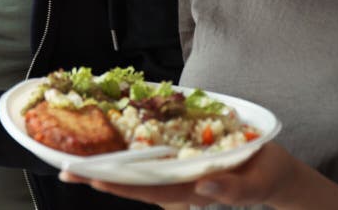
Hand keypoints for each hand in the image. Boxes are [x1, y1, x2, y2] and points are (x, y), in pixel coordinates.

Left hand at [59, 143, 298, 207]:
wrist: (272, 170)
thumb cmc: (265, 175)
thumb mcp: (255, 183)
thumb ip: (230, 188)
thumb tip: (201, 184)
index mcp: (192, 191)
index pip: (149, 190)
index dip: (120, 185)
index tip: (92, 178)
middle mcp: (177, 184)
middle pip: (132, 184)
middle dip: (99, 178)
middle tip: (65, 171)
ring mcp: (175, 175)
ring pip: (135, 174)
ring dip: (106, 168)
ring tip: (73, 163)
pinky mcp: (178, 162)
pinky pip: (147, 161)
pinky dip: (125, 156)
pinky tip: (106, 147)